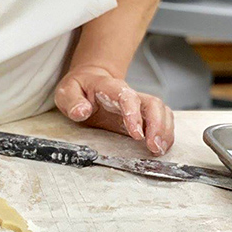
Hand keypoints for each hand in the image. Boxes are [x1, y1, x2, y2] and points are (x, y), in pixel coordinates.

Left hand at [54, 65, 173, 155]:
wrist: (90, 81)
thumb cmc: (78, 88)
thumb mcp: (66, 92)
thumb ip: (72, 101)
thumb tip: (82, 111)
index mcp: (109, 87)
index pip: (127, 96)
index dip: (134, 115)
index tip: (137, 134)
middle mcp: (128, 94)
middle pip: (152, 103)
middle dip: (157, 125)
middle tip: (154, 147)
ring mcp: (138, 104)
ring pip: (161, 110)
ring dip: (165, 131)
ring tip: (159, 150)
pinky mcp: (143, 115)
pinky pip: (162, 119)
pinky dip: (166, 133)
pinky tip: (161, 147)